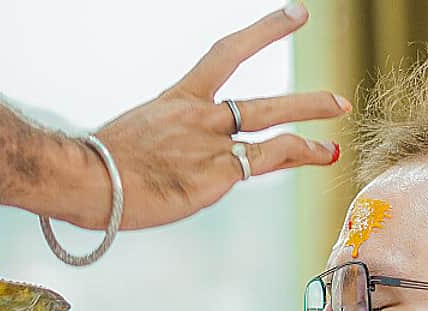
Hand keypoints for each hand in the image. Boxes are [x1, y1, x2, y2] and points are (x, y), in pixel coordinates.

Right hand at [83, 3, 346, 229]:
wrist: (88, 178)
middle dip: (307, 103)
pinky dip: (289, 162)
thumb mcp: (139, 139)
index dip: (264, 31)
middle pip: (265, 104)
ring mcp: (212, 147)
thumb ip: (171, 142)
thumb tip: (179, 159)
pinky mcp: (217, 177)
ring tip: (333, 148)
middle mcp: (201, 118)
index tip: (295, 14)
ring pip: (275, 137)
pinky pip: (258, 168)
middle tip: (339, 100)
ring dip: (310, 142)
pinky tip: (311, 161)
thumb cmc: (102, 166)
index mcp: (179, 100)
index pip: (227, 54)